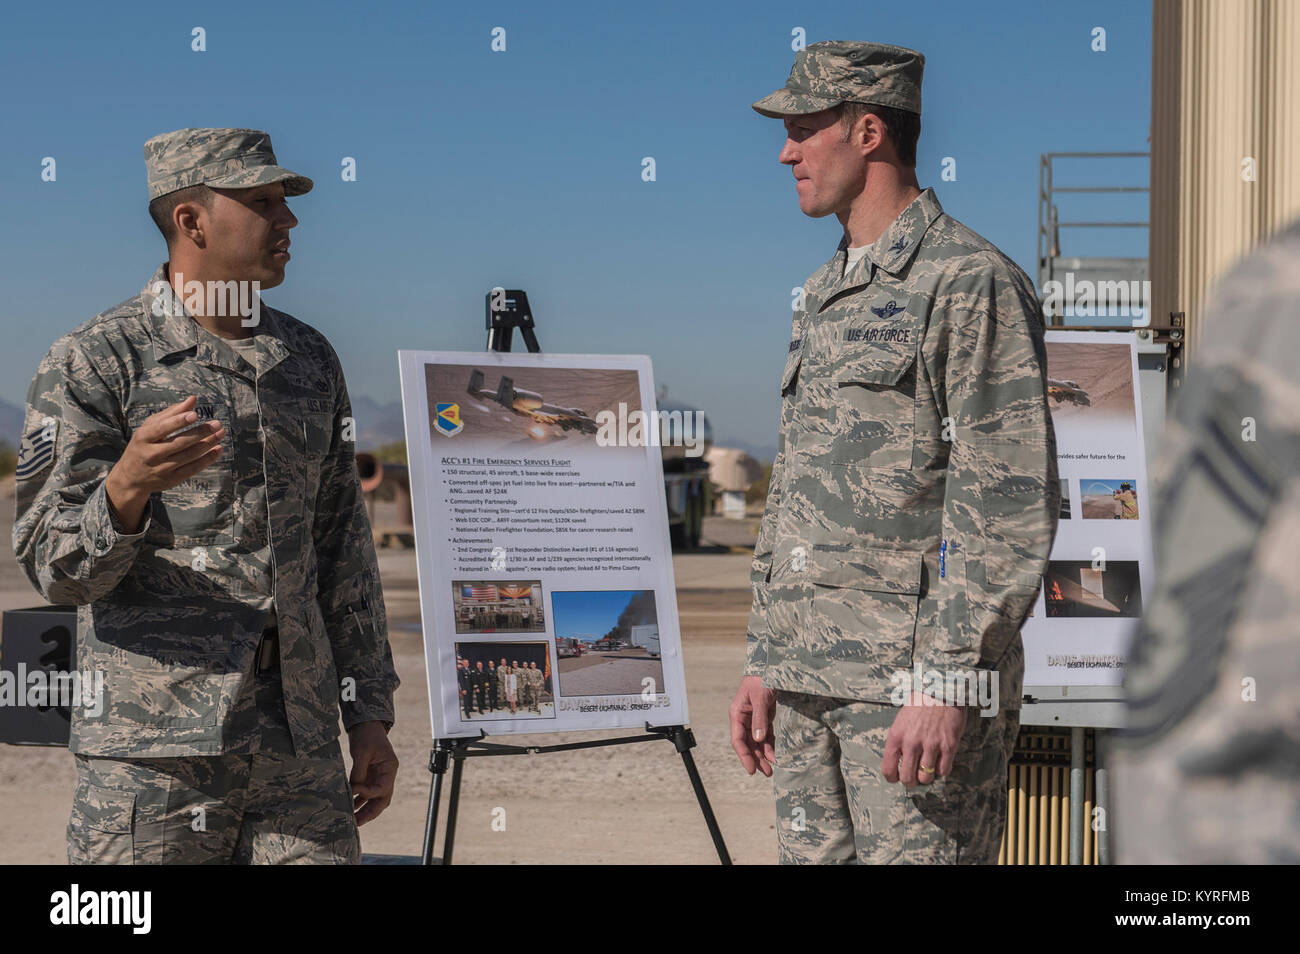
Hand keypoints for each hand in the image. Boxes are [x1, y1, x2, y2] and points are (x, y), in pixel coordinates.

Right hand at [106, 395, 225, 530]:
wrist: (131, 478)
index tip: (195, 414)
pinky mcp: (171, 480)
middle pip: (180, 443)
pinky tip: (218, 449)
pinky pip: (193, 468)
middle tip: (217, 424)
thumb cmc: (143, 446)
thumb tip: (192, 399)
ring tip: (220, 433)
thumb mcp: (150, 428)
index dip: (179, 421)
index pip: (162, 428)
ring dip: (208, 443)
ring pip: (189, 455)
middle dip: (201, 432)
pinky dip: (207, 459)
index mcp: (143, 438)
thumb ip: (171, 413)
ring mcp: (161, 469)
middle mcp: (151, 454)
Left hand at [347, 720, 398, 825]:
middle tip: (357, 822)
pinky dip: (359, 800)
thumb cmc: (367, 735)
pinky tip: (350, 806)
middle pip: (382, 799)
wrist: (366, 725)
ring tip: (352, 820)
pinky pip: (366, 792)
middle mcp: (386, 775)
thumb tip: (353, 788)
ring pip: (375, 799)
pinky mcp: (369, 776)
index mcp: (389, 768)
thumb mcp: (362, 752)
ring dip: (364, 810)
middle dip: (370, 812)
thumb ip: (359, 771)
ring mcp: (378, 776)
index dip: (367, 792)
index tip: (353, 790)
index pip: (382, 788)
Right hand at [729, 675, 776, 776]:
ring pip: (757, 741)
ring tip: (772, 768)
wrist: (770, 666)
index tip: (751, 770)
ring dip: (763, 754)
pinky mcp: (763, 717)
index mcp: (737, 714)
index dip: (744, 756)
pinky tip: (775, 753)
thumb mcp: (760, 698)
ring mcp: (753, 718)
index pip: (738, 740)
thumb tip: (759, 740)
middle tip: (767, 773)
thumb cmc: (762, 678)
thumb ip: (759, 719)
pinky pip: (765, 734)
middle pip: (748, 744)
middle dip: (756, 759)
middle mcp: (743, 718)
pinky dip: (770, 744)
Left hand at [881, 690, 967, 785]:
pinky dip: (941, 770)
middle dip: (910, 782)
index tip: (896, 777)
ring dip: (927, 777)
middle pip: (908, 779)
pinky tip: (940, 761)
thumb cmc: (919, 703)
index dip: (892, 778)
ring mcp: (931, 745)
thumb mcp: (901, 720)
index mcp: (896, 736)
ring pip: (926, 778)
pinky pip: (944, 770)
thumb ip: (899, 741)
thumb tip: (899, 761)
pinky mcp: (948, 745)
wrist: (941, 689)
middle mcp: (911, 743)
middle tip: (914, 777)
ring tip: (928, 769)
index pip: (888, 769)